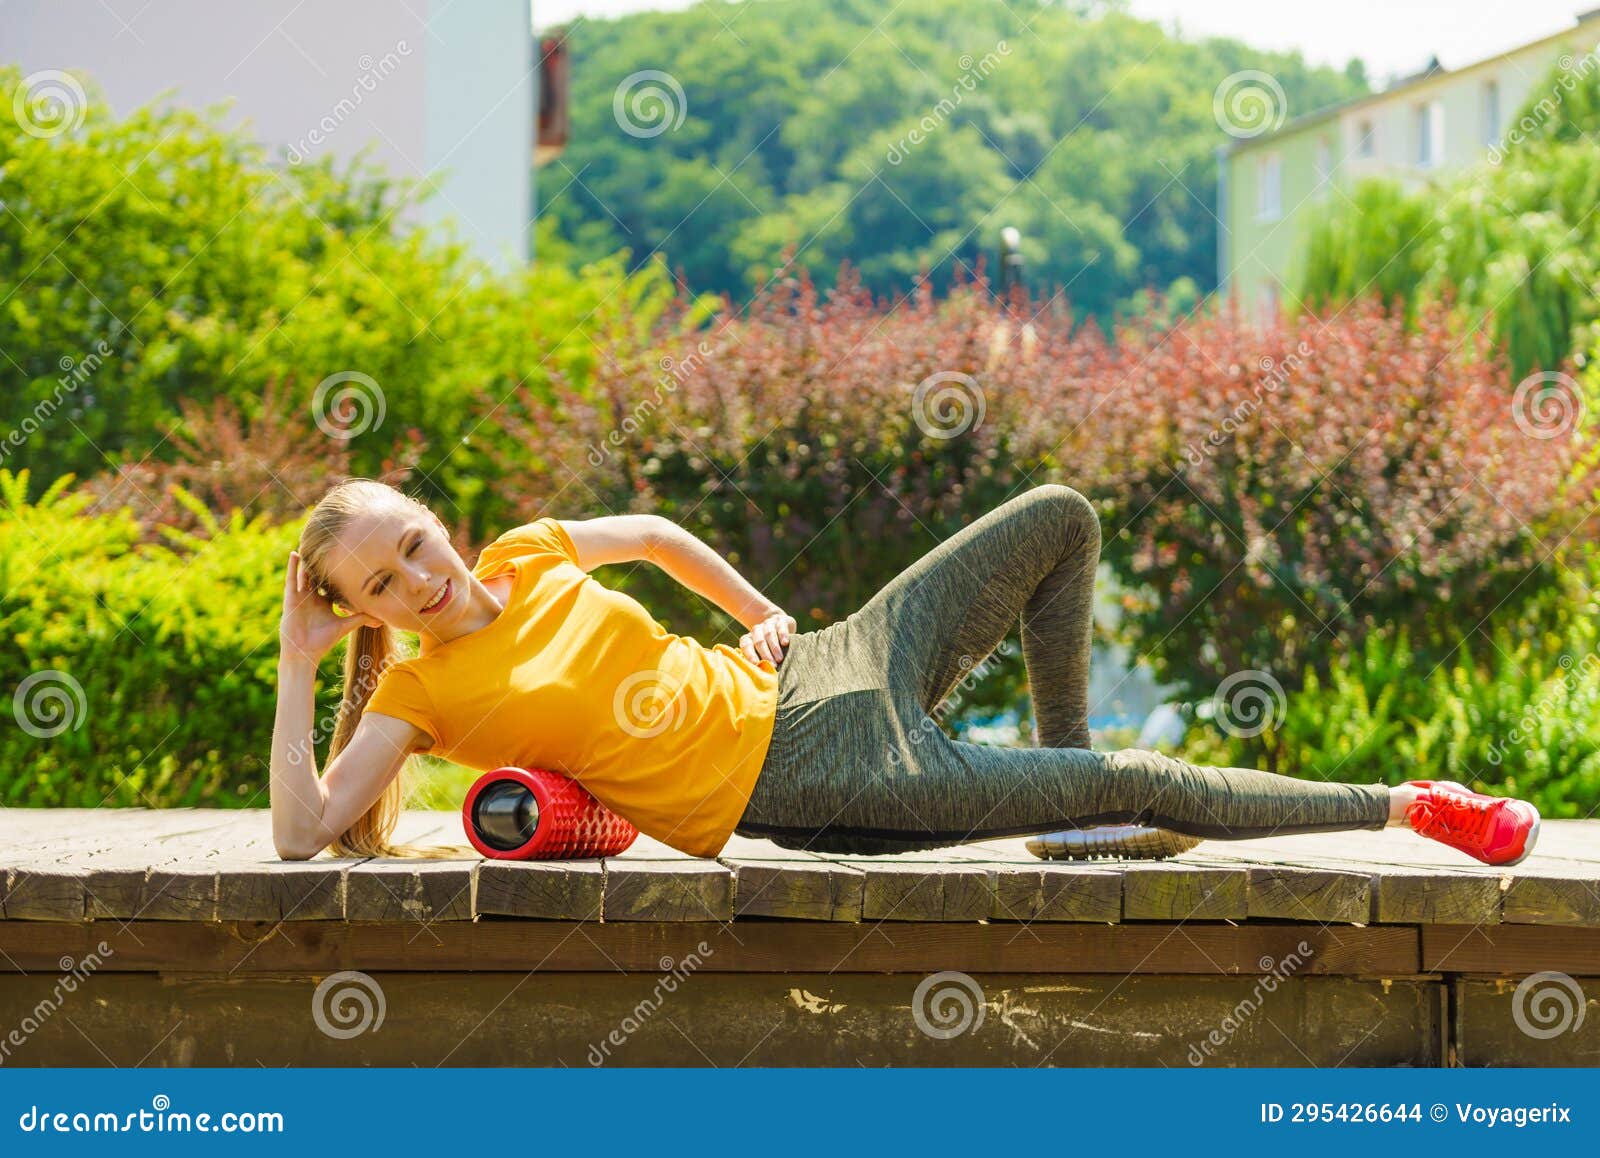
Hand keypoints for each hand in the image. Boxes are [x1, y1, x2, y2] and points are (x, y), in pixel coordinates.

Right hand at [278, 549, 381, 665]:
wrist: (304, 653)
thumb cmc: (323, 641)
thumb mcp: (345, 625)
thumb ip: (360, 618)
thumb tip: (381, 617)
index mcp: (324, 602)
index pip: (331, 582)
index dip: (338, 570)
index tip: (347, 555)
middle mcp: (312, 597)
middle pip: (318, 574)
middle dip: (322, 561)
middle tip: (330, 542)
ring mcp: (301, 596)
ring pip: (306, 574)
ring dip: (309, 560)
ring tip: (313, 542)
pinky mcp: (291, 598)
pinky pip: (291, 579)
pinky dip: (293, 567)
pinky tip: (295, 554)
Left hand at [741, 610, 795, 666]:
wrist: (779, 624)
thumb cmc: (769, 645)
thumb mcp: (761, 651)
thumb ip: (758, 660)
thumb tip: (758, 677)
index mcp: (749, 638)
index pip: (746, 645)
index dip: (749, 654)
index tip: (755, 664)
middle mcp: (757, 630)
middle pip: (759, 641)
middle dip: (766, 654)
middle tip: (773, 666)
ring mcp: (768, 623)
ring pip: (769, 634)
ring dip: (774, 648)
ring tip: (780, 659)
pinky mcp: (780, 620)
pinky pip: (780, 627)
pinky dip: (783, 635)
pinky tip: (785, 643)